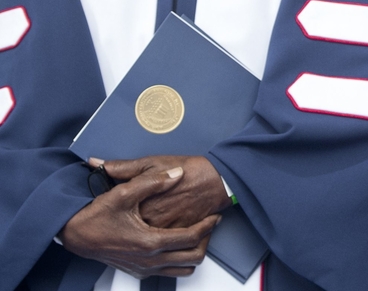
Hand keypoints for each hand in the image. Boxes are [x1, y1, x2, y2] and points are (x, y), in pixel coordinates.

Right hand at [59, 165, 219, 277]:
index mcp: (149, 242)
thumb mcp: (124, 192)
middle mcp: (148, 260)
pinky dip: (179, 260)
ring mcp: (143, 269)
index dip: (208, 225)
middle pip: (193, 257)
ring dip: (194, 252)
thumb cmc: (96, 215)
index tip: (214, 215)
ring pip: (183, 269)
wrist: (74, 234)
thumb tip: (177, 173)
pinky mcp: (138, 272)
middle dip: (206, 240)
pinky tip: (177, 244)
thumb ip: (153, 181)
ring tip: (196, 234)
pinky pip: (169, 272)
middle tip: (209, 224)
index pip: (191, 238)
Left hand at [101, 155, 231, 228]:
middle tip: (130, 213)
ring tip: (146, 219)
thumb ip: (121, 167)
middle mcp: (150, 221)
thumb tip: (96, 163)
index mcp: (140, 203)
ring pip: (145, 237)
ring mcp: (164, 230)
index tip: (113, 205)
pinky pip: (163, 241)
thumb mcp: (152, 162)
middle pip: (128, 227)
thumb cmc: (188, 170)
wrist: (218, 180)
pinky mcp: (176, 235)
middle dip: (124, 221)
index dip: (113, 208)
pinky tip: (160, 225)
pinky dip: (158, 235)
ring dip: (141, 230)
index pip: (115, 211)